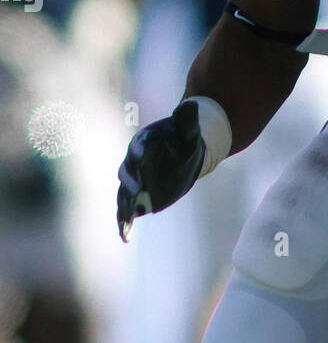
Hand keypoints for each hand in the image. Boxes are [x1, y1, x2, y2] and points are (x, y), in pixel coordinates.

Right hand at [117, 99, 205, 240]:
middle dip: (130, 180)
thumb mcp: (188, 128)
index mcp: (142, 143)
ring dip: (123, 206)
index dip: (138, 150)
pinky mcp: (138, 198)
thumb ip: (186, 118)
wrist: (185, 152)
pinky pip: (128, 212)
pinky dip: (124, 223)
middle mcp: (133, 163)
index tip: (142, 154)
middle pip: (126, 173)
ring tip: (126, 218)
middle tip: (136, 187)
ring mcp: (134, 182)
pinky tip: (125, 237)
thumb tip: (190, 105)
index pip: (137, 147)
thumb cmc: (185, 137)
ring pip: (123, 195)